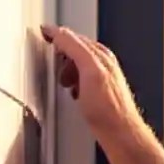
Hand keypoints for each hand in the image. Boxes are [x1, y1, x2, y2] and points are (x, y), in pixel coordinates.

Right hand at [41, 24, 145, 144]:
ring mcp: (102, 78)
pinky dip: (72, 83)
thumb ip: (76, 49)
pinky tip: (73, 92)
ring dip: (67, 70)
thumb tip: (61, 34)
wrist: (119, 132)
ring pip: (77, 65)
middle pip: (76, 49)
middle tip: (52, 61)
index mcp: (101, 55)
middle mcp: (103, 64)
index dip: (57, 34)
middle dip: (61, 54)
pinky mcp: (100, 92)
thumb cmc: (107, 108)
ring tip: (64, 81)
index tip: (44, 31)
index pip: (74, 37)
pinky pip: (80, 79)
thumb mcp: (89, 70)